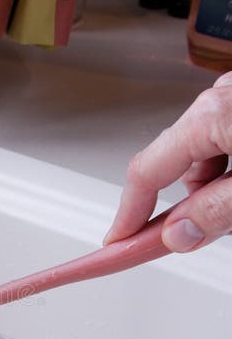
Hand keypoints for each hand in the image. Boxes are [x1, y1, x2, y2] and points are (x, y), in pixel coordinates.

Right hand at [105, 73, 231, 250]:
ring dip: (212, 186)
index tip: (119, 240)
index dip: (129, 213)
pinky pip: (220, 141)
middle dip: (186, 203)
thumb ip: (216, 211)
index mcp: (210, 116)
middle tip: (202, 234)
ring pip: (201, 155)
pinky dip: (226, 168)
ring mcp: (231, 97)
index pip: (147, 172)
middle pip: (175, 164)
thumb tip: (179, 234)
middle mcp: (216, 99)